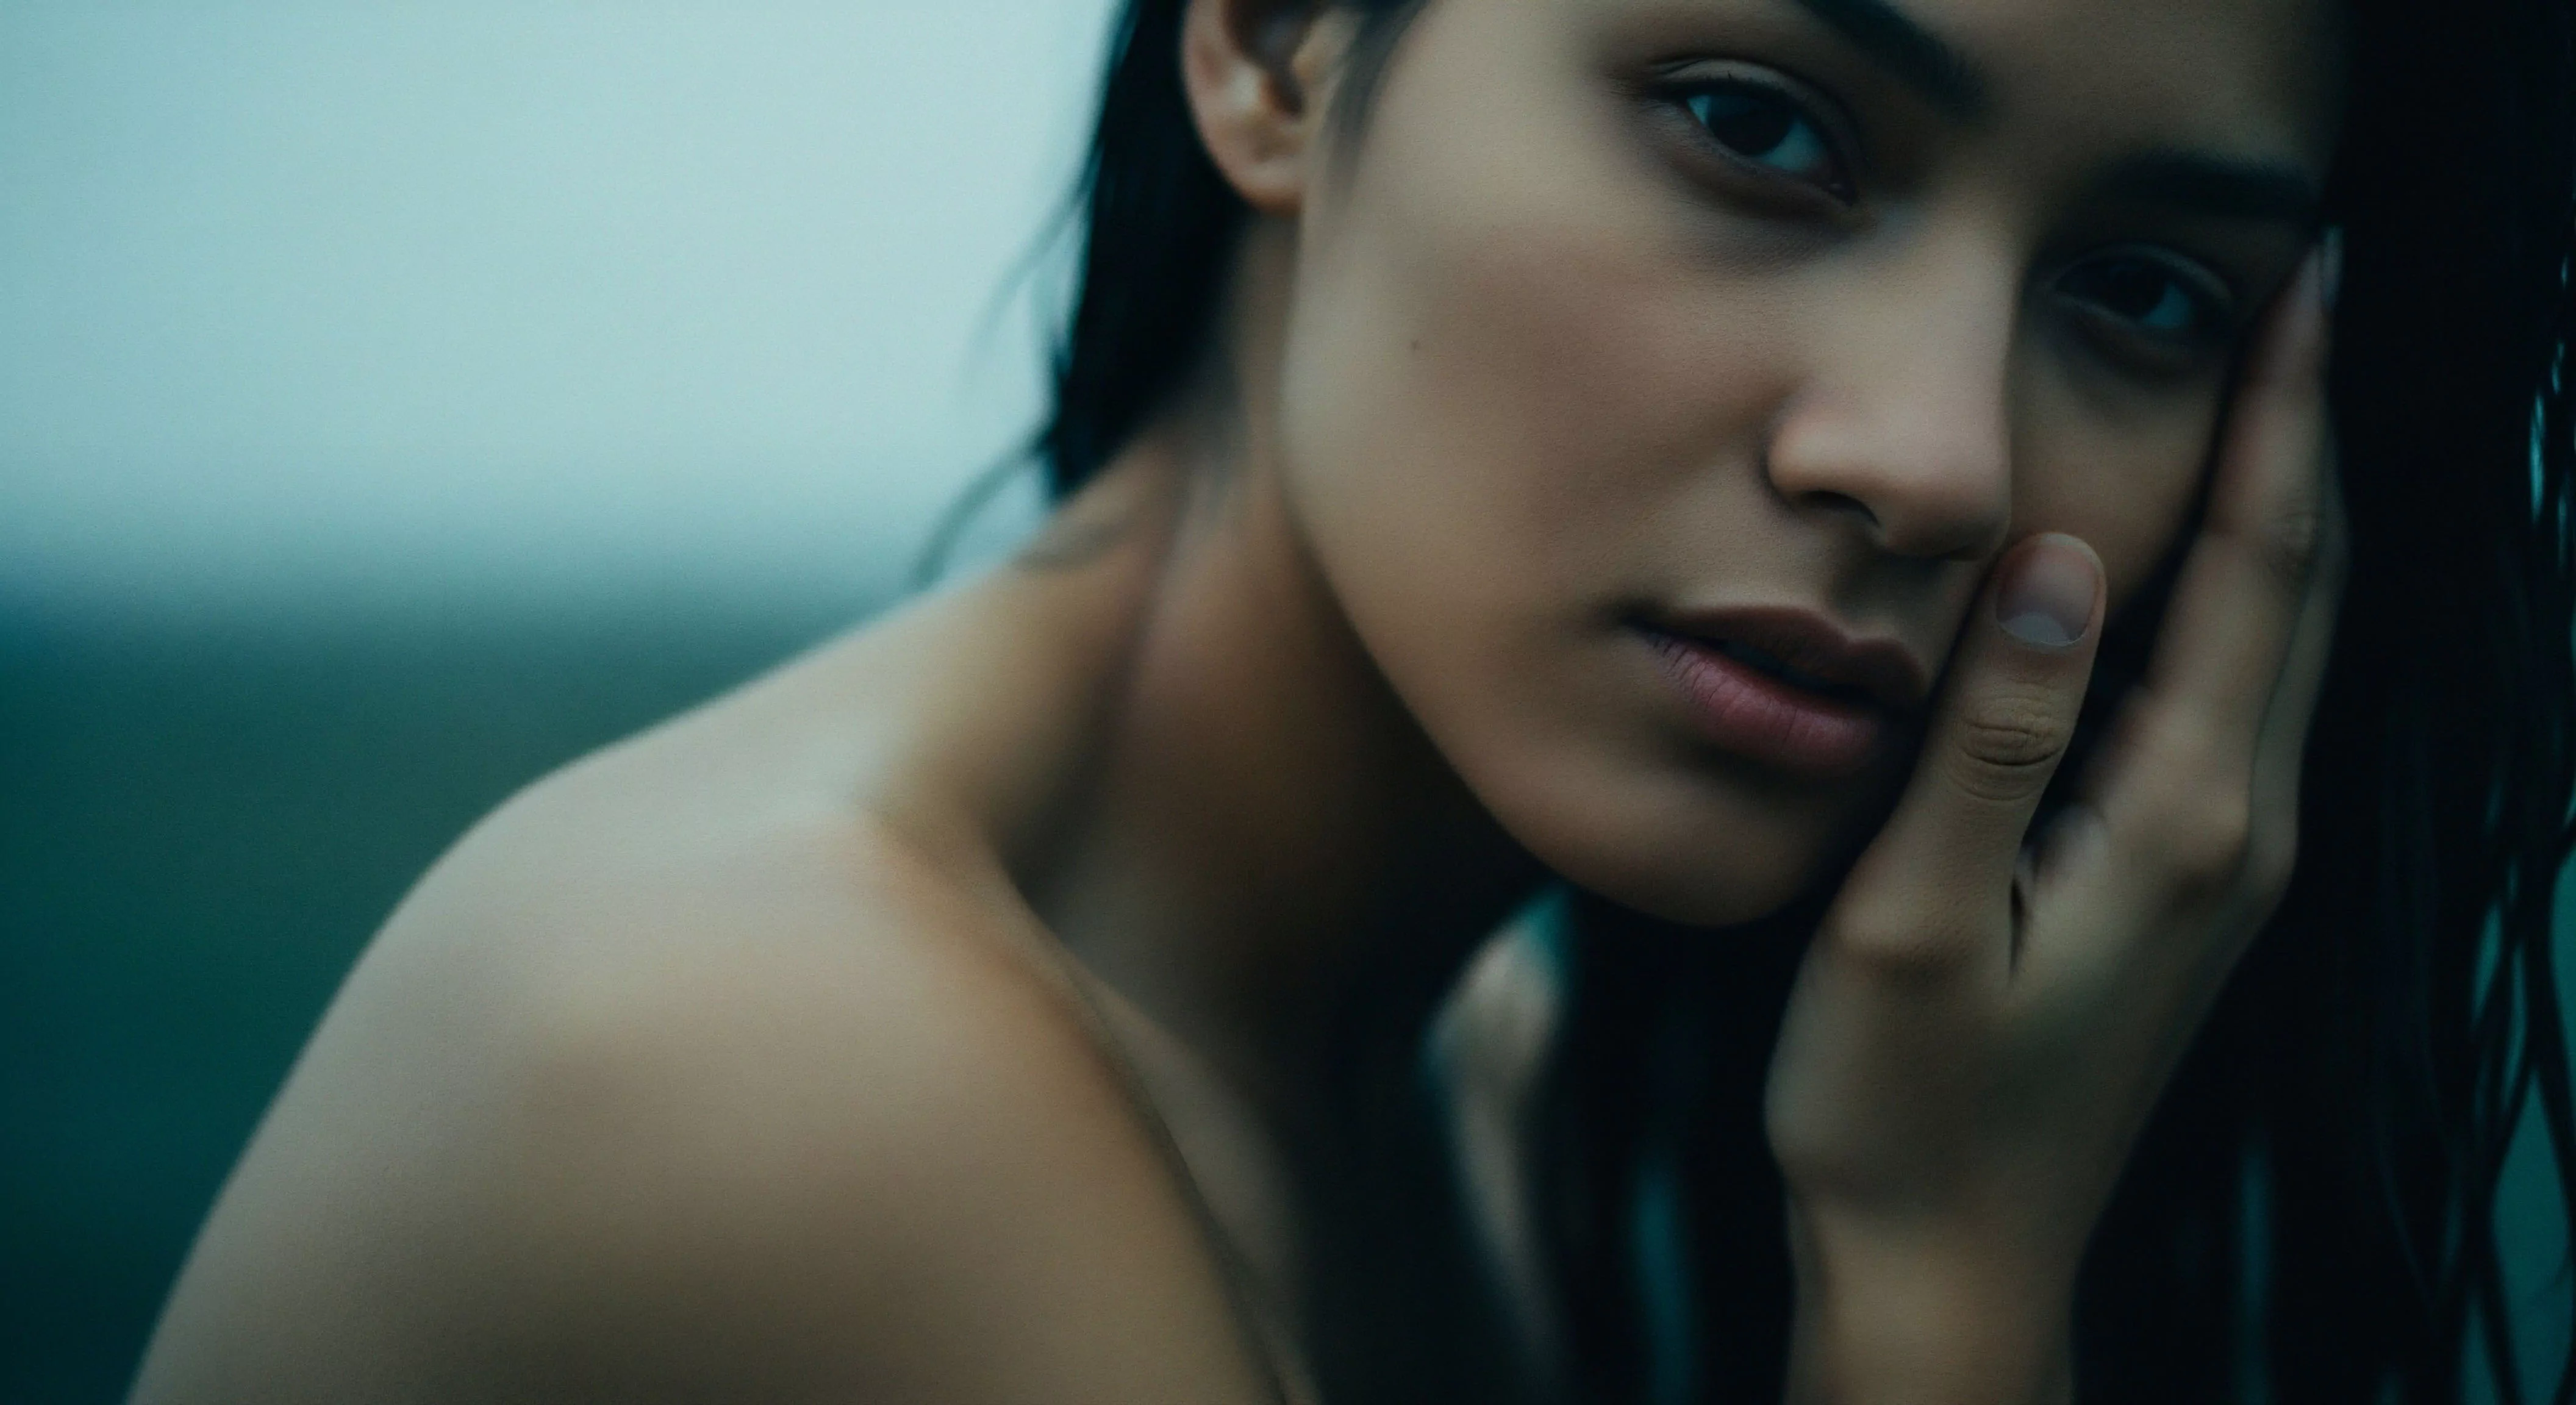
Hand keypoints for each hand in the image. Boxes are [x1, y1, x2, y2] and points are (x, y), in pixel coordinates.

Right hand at [1766, 239, 2346, 1403]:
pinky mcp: (2185, 889)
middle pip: (2303, 591)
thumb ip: (1993, 738)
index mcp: (2179, 819)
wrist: (1949, 1258)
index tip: (2309, 287)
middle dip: (2307, 435)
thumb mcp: (1912, 918)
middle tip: (2302, 298)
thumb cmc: (1903, 1102)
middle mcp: (2235, 830)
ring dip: (2278, 509)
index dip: (2286, 420)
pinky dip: (2233, 598)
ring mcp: (2222, 866)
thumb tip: (2059, 564)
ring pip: (2279, 644)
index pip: (2262, 572)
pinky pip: (2233, 703)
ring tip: (2259, 392)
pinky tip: (2185, 564)